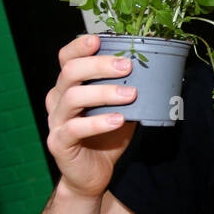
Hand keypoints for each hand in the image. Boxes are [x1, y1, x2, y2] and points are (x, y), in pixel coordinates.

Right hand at [45, 34, 137, 198]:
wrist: (91, 175)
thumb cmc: (106, 138)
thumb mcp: (120, 109)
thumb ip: (128, 90)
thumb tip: (157, 71)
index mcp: (68, 87)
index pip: (66, 59)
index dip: (79, 46)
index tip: (98, 38)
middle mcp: (57, 100)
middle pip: (70, 72)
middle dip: (99, 65)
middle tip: (127, 66)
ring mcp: (56, 121)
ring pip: (72, 98)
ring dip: (104, 93)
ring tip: (131, 94)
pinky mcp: (59, 143)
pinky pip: (75, 129)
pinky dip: (98, 123)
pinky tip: (119, 120)